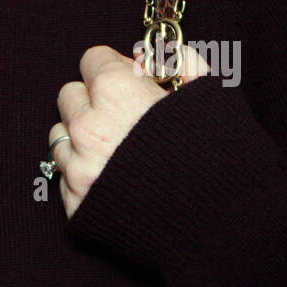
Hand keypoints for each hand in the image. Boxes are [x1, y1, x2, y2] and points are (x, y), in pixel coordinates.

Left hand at [48, 42, 209, 218]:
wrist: (226, 229)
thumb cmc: (223, 157)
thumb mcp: (210, 95)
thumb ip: (181, 65)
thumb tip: (152, 58)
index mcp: (116, 91)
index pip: (92, 60)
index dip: (115, 69)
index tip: (132, 84)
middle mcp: (89, 126)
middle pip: (70, 95)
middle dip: (94, 101)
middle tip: (125, 118)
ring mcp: (79, 169)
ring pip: (60, 135)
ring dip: (82, 138)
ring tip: (118, 151)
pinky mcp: (76, 205)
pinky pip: (65, 177)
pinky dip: (85, 175)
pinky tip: (116, 181)